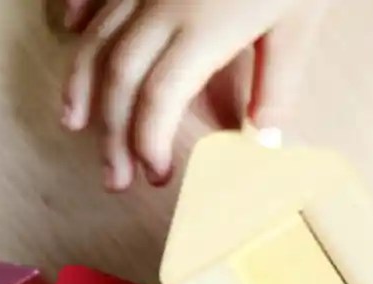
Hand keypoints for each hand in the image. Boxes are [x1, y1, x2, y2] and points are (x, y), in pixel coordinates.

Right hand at [61, 0, 327, 190]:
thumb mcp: (301, 20)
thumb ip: (278, 83)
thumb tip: (263, 143)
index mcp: (202, 28)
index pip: (158, 98)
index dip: (148, 141)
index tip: (156, 174)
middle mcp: (163, 7)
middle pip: (118, 78)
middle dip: (111, 133)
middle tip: (115, 177)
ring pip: (97, 38)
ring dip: (81, 87)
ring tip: (75, 125)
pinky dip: (80, 10)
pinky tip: (71, 30)